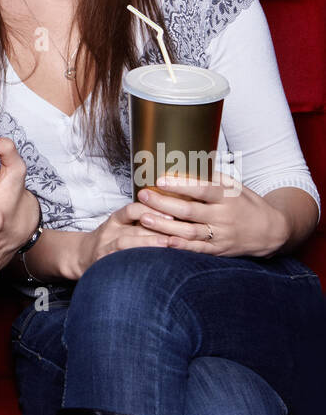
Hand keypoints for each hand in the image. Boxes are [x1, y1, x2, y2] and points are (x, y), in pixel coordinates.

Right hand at [77, 198, 175, 276]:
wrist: (80, 256)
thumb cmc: (109, 240)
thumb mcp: (121, 226)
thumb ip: (142, 221)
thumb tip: (175, 218)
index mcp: (116, 220)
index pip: (132, 210)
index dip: (150, 210)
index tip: (171, 213)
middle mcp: (110, 231)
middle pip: (134, 227)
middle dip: (159, 228)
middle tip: (181, 231)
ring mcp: (105, 248)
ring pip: (127, 243)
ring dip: (149, 242)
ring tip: (169, 244)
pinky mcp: (103, 263)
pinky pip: (119, 261)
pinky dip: (136, 261)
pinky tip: (152, 264)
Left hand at [136, 172, 286, 256]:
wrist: (271, 232)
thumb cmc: (248, 204)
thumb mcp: (236, 186)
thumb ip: (213, 177)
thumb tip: (188, 163)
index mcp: (228, 197)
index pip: (202, 190)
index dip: (180, 185)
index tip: (160, 180)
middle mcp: (223, 217)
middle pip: (189, 211)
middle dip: (163, 204)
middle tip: (143, 196)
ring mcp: (221, 236)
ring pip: (189, 232)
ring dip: (164, 226)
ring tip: (144, 218)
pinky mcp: (218, 251)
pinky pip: (197, 249)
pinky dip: (180, 246)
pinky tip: (163, 241)